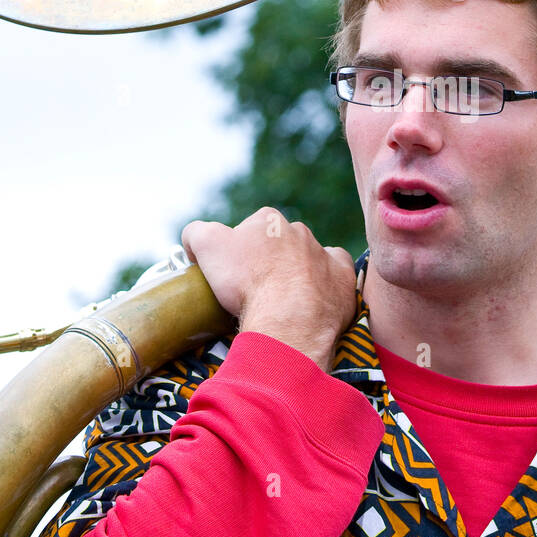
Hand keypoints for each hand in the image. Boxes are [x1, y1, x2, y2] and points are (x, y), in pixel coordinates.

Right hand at [180, 207, 356, 369]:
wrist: (288, 316)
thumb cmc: (246, 280)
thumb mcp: (206, 246)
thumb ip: (196, 232)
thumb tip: (193, 238)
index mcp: (268, 220)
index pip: (248, 230)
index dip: (237, 252)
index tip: (232, 275)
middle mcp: (299, 231)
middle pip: (279, 244)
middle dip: (268, 261)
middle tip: (255, 290)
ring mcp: (323, 254)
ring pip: (308, 258)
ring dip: (297, 273)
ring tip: (283, 301)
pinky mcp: (342, 277)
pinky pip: (336, 273)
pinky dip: (327, 282)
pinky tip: (316, 296)